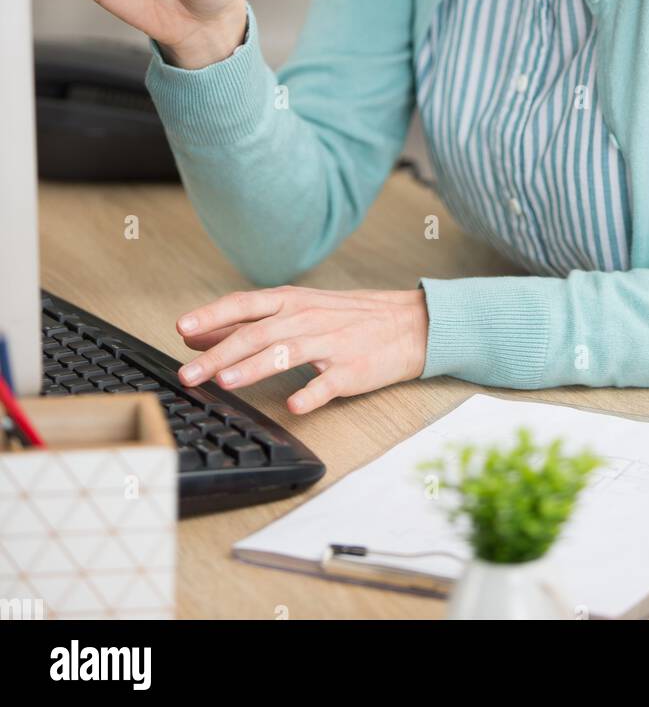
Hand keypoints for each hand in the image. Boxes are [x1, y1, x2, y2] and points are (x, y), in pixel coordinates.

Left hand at [174, 285, 429, 412]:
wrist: (407, 324)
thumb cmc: (345, 317)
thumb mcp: (296, 309)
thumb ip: (246, 322)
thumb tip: (196, 333)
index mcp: (292, 301)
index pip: (245, 305)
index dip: (212, 315)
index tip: (182, 329)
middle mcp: (307, 318)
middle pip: (258, 333)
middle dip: (220, 353)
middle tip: (189, 373)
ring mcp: (331, 343)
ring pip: (287, 353)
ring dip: (255, 367)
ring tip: (227, 381)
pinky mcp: (352, 370)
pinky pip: (328, 383)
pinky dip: (311, 394)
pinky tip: (294, 406)